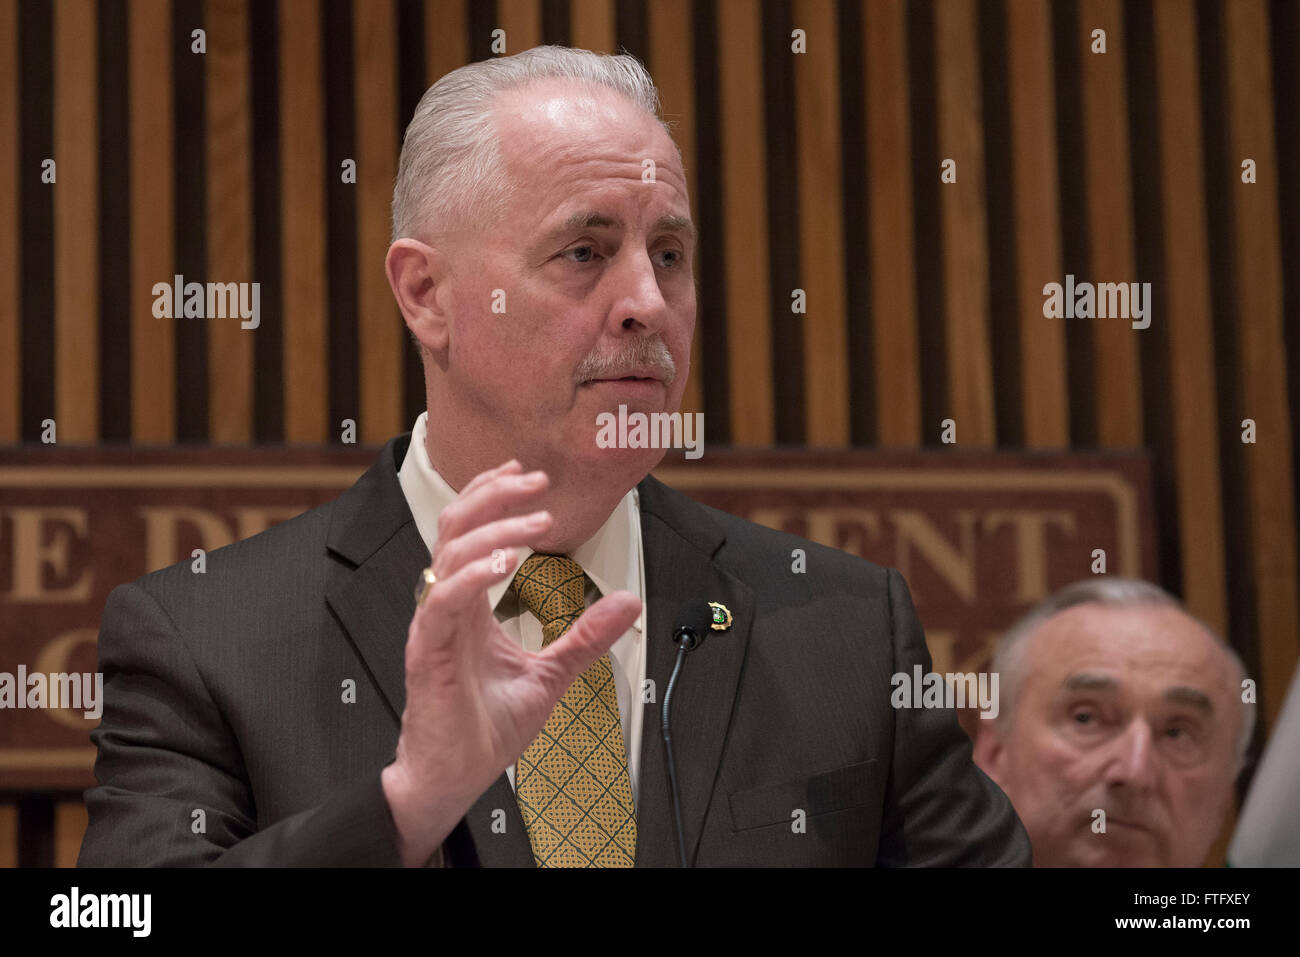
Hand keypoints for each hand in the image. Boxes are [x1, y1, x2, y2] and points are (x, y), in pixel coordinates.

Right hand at [381, 459, 641, 865]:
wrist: (453, 778)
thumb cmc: (484, 728)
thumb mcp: (551, 675)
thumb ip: (585, 637)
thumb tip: (627, 603)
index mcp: (469, 606)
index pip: (472, 531)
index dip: (494, 495)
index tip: (529, 474)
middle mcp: (447, 607)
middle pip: (457, 526)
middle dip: (495, 495)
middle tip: (537, 481)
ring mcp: (434, 626)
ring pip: (450, 553)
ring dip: (495, 529)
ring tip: (536, 525)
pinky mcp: (427, 652)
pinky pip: (441, 601)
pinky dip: (472, 576)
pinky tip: (504, 564)